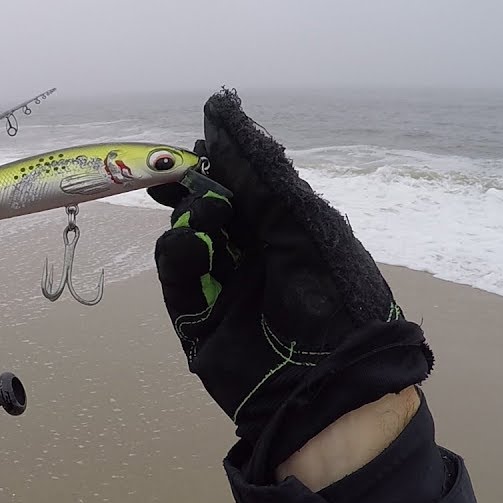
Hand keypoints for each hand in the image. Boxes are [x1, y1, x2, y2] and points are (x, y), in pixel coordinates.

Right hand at [150, 89, 431, 469]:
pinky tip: (190, 249)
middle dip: (190, 190)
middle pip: (209, 210)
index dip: (219, 160)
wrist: (330, 391)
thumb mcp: (300, 221)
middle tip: (169, 177)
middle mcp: (258, 256)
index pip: (245, 184)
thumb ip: (258, 170)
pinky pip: (177, 281)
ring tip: (203, 221)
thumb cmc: (334, 298)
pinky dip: (177, 259)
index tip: (195, 142)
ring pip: (188, 242)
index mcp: (291, 230)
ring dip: (189, 222)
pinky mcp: (200, 324)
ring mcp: (227, 290)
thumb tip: (220, 110)